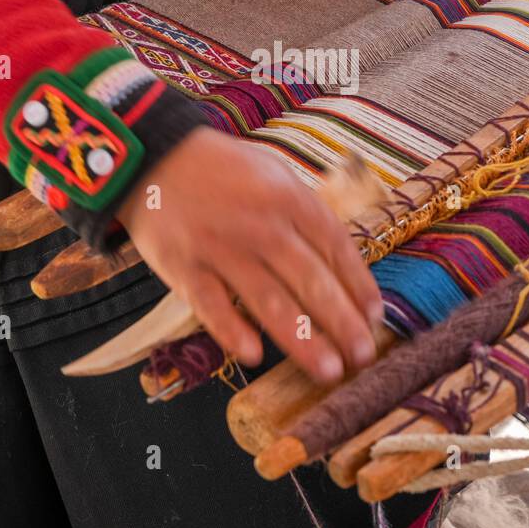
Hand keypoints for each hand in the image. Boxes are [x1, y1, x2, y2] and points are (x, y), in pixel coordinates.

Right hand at [115, 127, 382, 382]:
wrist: (154, 157)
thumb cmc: (222, 171)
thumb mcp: (274, 175)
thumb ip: (306, 215)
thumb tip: (343, 265)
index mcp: (288, 198)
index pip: (335, 246)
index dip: (359, 285)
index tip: (374, 318)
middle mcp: (261, 224)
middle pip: (310, 280)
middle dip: (342, 322)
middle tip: (362, 356)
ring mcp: (221, 248)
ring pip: (269, 300)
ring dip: (302, 340)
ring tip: (328, 370)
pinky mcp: (184, 267)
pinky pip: (211, 305)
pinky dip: (232, 330)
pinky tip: (253, 355)